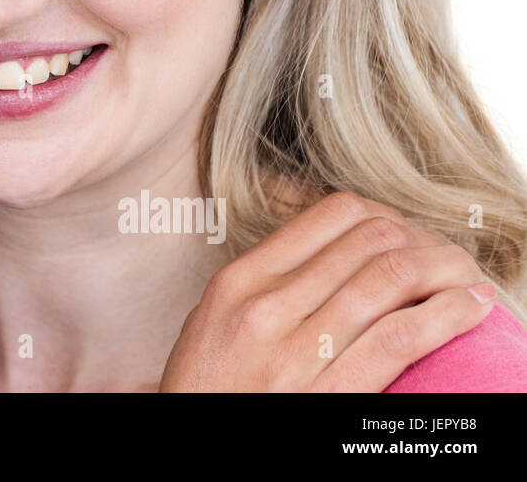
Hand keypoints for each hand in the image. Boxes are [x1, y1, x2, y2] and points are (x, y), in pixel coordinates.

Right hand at [160, 191, 496, 390]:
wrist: (191, 445)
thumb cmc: (204, 390)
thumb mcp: (212, 320)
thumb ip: (262, 281)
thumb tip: (329, 249)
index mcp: (240, 281)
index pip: (332, 215)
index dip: (384, 217)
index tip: (403, 237)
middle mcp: (266, 306)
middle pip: (372, 240)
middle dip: (422, 242)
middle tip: (444, 258)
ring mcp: (297, 350)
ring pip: (392, 278)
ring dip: (447, 271)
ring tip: (469, 279)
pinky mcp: (331, 394)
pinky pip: (400, 338)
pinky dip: (448, 317)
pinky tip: (468, 309)